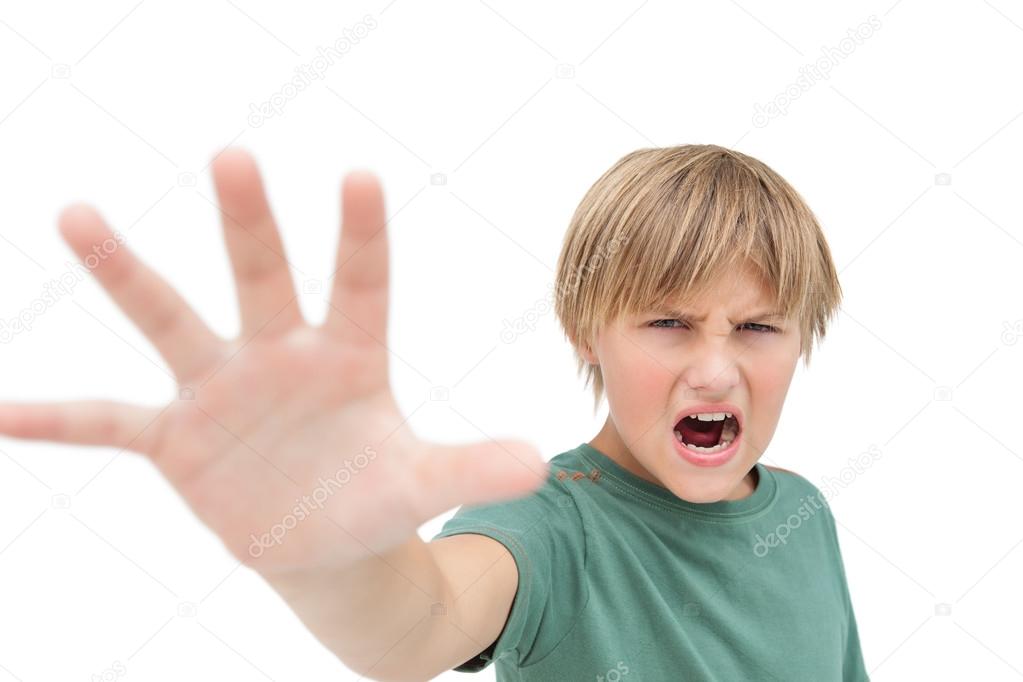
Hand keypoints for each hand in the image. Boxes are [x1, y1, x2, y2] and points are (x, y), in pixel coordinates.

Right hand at [0, 148, 546, 575]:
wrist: (326, 538)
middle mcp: (279, 354)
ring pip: (171, 319)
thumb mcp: (423, 483)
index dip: (360, 235)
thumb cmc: (377, 494)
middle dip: (248, 221)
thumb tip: (540, 469)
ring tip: (77, 212)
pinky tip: (1, 411)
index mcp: (350, 355)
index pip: (361, 283)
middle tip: (234, 154)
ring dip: (126, 272)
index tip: (360, 175)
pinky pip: (108, 422)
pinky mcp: (177, 438)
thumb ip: (471, 467)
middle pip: (261, 275)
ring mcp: (221, 390)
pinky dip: (58, 419)